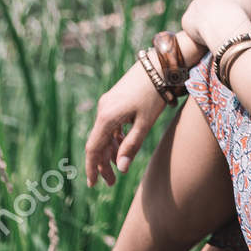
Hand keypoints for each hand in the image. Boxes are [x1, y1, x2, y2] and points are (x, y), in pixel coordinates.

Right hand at [83, 61, 169, 186]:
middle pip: (97, 143)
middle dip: (103, 164)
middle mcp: (103, 110)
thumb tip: (121, 169)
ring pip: (103, 134)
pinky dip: (114, 138)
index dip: (92, 168)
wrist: (158, 65)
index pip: (93, 149)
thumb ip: (131, 146)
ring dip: (109, 152)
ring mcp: (107, 104)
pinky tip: (122, 146)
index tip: (92, 184)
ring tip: (118, 169)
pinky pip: (109, 125)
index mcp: (107, 117)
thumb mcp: (145, 123)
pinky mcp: (114, 100)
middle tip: (111, 183)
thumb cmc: (154, 94)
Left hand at [180, 0, 250, 48]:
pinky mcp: (187, 19)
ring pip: (200, 13)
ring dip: (207, 20)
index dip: (232, 3)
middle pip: (211, 2)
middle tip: (226, 23)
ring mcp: (194, 6)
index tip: (237, 12)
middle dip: (217, 10)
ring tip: (216, 31)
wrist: (225, 23)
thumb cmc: (241, 9)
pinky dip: (197, 31)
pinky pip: (192, 26)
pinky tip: (206, 37)